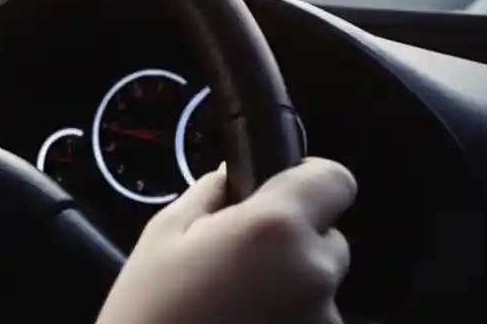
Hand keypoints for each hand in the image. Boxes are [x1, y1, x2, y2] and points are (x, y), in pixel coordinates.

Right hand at [97, 158, 355, 323]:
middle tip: (238, 261)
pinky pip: (312, 319)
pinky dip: (289, 319)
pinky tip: (245, 323)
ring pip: (318, 285)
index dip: (308, 181)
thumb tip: (234, 177)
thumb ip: (211, 194)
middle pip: (327, 239)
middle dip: (293, 242)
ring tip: (235, 303)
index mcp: (276, 227)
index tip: (277, 193)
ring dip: (290, 287)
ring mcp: (323, 320)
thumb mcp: (164, 234)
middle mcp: (314, 272)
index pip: (335, 180)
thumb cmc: (151, 309)